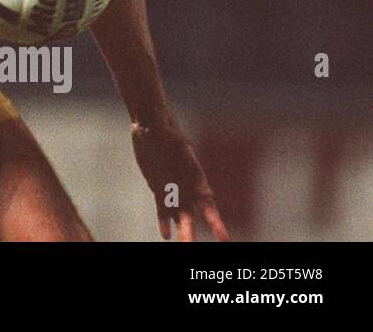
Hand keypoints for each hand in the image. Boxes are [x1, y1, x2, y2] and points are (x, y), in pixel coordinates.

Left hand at [131, 116, 229, 240]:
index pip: (208, 204)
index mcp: (196, 177)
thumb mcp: (172, 140)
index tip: (223, 237)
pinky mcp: (159, 189)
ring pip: (179, 215)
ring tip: (182, 245)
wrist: (152, 128)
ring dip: (181, 231)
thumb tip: (197, 181)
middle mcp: (187, 187)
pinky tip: (165, 235)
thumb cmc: (165, 131)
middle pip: (193, 214)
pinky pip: (162, 209)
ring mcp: (173, 189)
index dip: (215, 221)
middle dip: (193, 231)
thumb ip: (181, 155)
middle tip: (191, 247)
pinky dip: (164, 222)